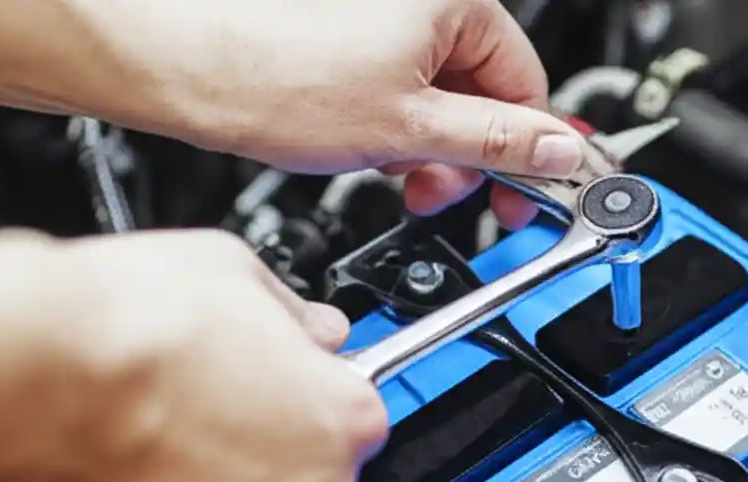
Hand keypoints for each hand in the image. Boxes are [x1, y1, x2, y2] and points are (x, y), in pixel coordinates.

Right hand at [15, 229, 386, 481]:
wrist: (35, 388)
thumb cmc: (130, 328)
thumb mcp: (235, 272)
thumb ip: (290, 314)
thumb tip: (310, 325)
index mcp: (344, 418)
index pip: (353, 425)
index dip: (304, 408)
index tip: (270, 400)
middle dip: (266, 470)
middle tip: (200, 434)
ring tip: (154, 469)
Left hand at [141, 0, 582, 228]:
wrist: (187, 72)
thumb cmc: (279, 80)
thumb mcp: (411, 130)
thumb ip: (497, 143)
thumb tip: (560, 150)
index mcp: (457, 4)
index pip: (527, 86)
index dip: (528, 153)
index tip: (525, 196)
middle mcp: (426, 4)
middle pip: (484, 95)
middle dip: (467, 155)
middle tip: (445, 194)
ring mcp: (388, 23)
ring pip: (441, 102)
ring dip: (430, 151)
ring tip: (397, 174)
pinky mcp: (356, 45)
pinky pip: (403, 95)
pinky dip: (397, 133)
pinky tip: (374, 155)